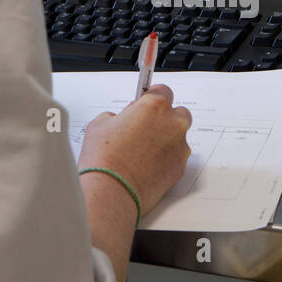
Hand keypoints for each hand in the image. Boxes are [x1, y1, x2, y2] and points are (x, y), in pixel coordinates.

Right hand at [77, 84, 191, 216]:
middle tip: (145, 128)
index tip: (146, 104)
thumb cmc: (104, 158)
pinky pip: (176, 157)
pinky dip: (166, 160)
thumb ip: (118, 115)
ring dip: (166, 140)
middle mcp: (173, 124)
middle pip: (178, 113)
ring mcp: (180, 147)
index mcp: (155, 106)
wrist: (111, 191)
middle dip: (165, 118)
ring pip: (178, 137)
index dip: (152, 98)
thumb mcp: (100, 123)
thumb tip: (124, 119)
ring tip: (143, 152)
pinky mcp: (180, 168)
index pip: (164, 91)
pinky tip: (147, 166)